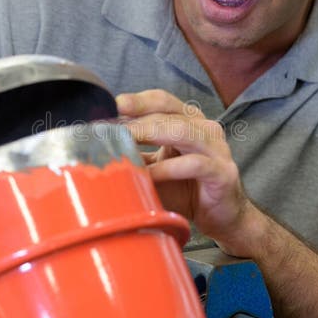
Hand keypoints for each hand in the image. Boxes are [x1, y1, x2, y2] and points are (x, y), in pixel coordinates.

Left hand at [116, 89, 248, 247]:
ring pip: (182, 131)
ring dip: (150, 134)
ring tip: (125, 142)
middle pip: (168, 113)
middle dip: (137, 118)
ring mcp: (217, 149)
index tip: (111, 105)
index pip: (162, 100)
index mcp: (189, 121)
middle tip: (110, 126)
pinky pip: (193, 165)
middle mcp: (204, 129)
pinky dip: (168, 169)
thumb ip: (134, 156)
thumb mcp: (155, 168)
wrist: (221, 217)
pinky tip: (150, 175)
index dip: (137, 101)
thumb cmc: (186, 189)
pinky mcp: (222, 172)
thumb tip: (95, 151)